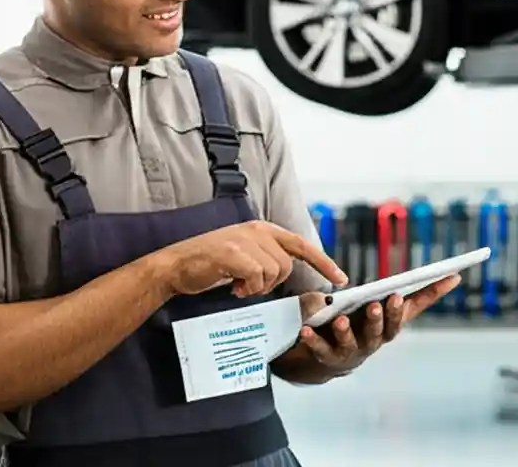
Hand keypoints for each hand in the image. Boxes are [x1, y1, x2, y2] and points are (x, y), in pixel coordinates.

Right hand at [155, 220, 346, 297]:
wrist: (176, 265)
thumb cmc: (210, 265)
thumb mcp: (244, 255)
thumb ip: (267, 258)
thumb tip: (290, 273)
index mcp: (262, 229)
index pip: (301, 244)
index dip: (323, 261)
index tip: (341, 278)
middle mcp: (257, 230)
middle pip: (287, 265)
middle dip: (271, 283)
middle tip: (248, 285)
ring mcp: (245, 240)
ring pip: (274, 273)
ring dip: (257, 286)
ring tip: (237, 283)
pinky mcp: (234, 253)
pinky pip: (256, 278)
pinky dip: (247, 288)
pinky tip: (232, 285)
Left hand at [294, 274, 460, 373]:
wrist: (332, 359)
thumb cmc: (364, 325)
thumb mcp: (386, 307)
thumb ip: (410, 294)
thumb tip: (453, 276)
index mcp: (390, 325)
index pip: (411, 309)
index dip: (429, 295)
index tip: (428, 284)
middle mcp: (374, 341)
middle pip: (381, 331)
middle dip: (381, 317)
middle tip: (379, 304)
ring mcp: (351, 351)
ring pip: (350, 342)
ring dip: (346, 331)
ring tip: (341, 320)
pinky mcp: (327, 357)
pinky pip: (320, 349)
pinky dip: (314, 340)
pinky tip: (306, 331)